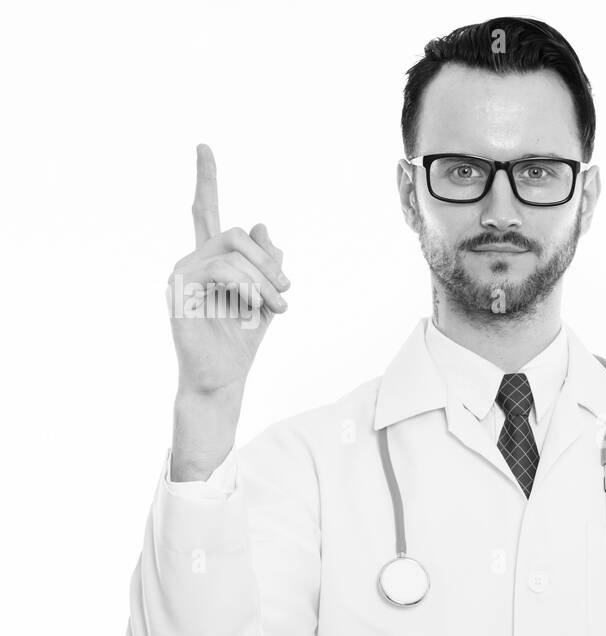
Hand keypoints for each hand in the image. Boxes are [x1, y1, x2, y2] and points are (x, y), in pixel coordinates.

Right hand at [167, 143, 290, 396]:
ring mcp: (181, 274)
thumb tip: (263, 225)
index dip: (206, 179)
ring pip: (232, 252)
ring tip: (277, 307)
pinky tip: (255, 307)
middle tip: (286, 292)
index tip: (204, 146)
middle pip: (236, 233)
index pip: (207, 212)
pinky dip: (247, 286)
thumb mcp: (267, 297)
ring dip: (264, 280)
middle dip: (268, 262)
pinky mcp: (178, 291)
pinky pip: (220, 270)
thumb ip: (267, 263)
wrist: (222, 378)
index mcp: (211, 259)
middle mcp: (192, 260)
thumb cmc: (240, 341)